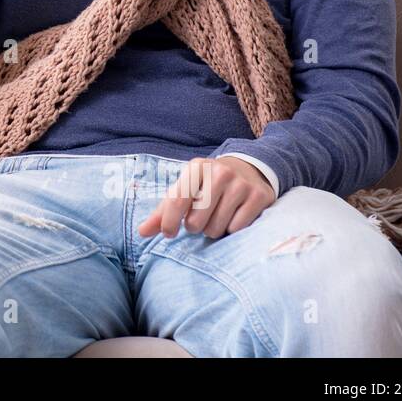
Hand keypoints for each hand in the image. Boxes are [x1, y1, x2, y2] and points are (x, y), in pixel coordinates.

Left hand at [137, 157, 275, 240]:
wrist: (248, 168)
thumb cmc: (208, 185)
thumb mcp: (186, 189)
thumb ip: (164, 211)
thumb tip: (142, 232)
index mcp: (196, 168)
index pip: (177, 200)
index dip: (169, 223)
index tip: (169, 233)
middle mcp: (219, 172)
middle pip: (196, 222)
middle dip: (195, 227)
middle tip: (201, 218)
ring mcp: (241, 184)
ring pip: (216, 228)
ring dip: (214, 230)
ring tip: (217, 216)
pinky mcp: (259, 196)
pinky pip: (237, 229)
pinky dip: (232, 229)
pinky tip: (234, 216)